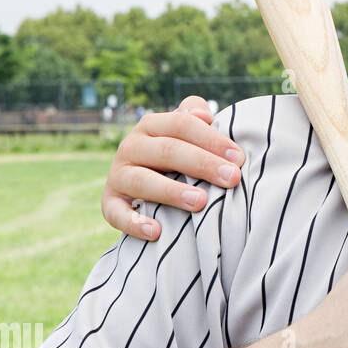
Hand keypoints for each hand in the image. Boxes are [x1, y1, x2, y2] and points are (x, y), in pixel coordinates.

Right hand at [101, 96, 245, 240]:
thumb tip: (204, 115)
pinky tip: (156, 232)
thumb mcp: (184, 133)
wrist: (141, 185)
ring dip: (172, 191)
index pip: (182, 124)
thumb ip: (194, 118)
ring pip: (142, 181)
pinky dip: (134, 223)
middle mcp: (131, 146)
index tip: (239, 158)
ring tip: (200, 202)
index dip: (212, 139)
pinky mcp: (109, 202)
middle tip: (231, 179)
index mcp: (152, 125)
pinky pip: (116, 214)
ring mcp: (118, 175)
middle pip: (167, 151)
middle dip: (202, 164)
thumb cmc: (176, 156)